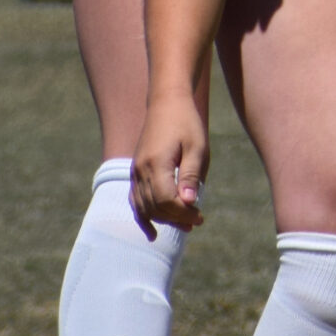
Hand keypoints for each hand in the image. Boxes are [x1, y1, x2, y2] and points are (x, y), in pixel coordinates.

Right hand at [129, 95, 208, 234]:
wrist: (167, 103)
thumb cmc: (186, 123)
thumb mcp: (197, 147)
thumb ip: (191, 175)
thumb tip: (189, 203)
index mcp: (156, 163)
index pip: (166, 200)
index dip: (183, 213)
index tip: (200, 217)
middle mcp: (140, 171)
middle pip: (155, 207)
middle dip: (176, 218)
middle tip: (197, 222)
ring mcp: (135, 172)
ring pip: (144, 207)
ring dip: (163, 219)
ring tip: (185, 225)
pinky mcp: (135, 172)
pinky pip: (135, 201)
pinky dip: (144, 217)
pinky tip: (153, 232)